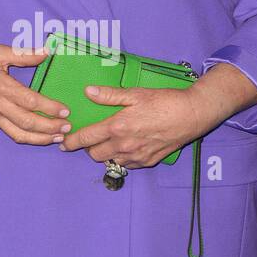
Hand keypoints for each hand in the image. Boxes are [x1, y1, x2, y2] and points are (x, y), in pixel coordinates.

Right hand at [0, 37, 70, 144]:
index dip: (49, 107)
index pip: (29, 101)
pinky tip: (41, 137)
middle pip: (26, 122)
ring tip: (58, 138)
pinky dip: (28, 138)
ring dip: (40, 139)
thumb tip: (47, 51)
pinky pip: (10, 133)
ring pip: (19, 133)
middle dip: (49, 127)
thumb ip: (24, 54)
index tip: (65, 110)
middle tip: (68, 127)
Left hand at [58, 82, 213, 168]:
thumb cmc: (164, 101)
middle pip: (94, 155)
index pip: (86, 139)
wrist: (192, 115)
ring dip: (106, 153)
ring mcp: (136, 156)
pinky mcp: (147, 162)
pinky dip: (122, 157)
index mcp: (117, 127)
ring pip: (110, 161)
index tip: (64, 143)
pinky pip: (126, 165)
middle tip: (92, 137)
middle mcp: (124, 145)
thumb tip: (88, 92)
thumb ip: (110, 95)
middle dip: (89, 147)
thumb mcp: (135, 94)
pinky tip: (126, 146)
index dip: (71, 142)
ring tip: (110, 141)